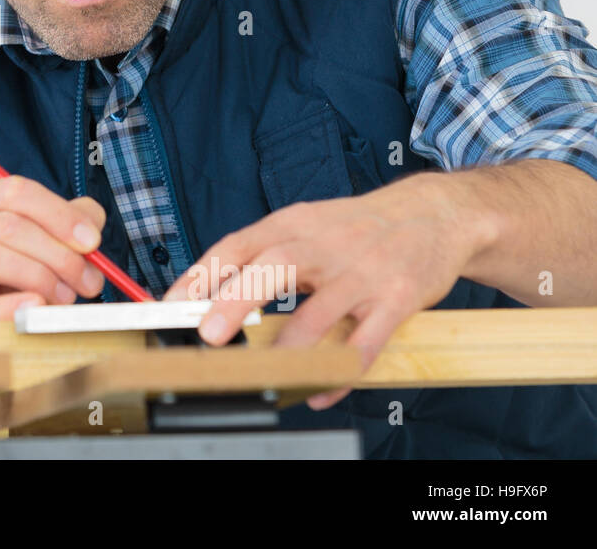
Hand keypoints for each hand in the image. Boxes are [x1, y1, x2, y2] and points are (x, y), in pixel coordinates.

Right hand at [0, 175, 106, 319]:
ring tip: (65, 298)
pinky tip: (36, 307)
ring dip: (39, 276)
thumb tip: (91, 225)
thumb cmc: (2, 279)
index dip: (59, 214)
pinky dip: (10, 306)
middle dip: (59, 254)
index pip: (15, 192)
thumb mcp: (33, 246)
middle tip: (90, 281)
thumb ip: (64, 227)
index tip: (93, 241)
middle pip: (7, 225)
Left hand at [160, 173, 487, 407]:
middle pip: (272, 268)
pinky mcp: (397, 297)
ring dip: (289, 345)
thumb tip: (206, 293)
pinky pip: (367, 340)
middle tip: (208, 334)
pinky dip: (342, 369)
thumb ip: (261, 255)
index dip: (200, 275)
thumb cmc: (354, 227)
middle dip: (236, 301)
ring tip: (264, 374)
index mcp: (291, 224)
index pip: (236, 245)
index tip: (170, 306)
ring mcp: (361, 271)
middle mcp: (322, 245)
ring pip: (320, 309)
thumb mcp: (304, 226)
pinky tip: (321, 389)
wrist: (432, 213)